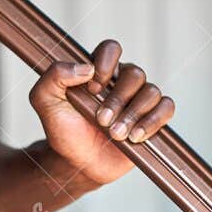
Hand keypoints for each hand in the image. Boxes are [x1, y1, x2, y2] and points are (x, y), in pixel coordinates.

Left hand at [28, 40, 174, 186]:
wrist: (76, 163)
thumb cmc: (62, 130)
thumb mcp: (45, 101)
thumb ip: (54, 76)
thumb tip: (85, 67)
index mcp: (98, 70)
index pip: (110, 49)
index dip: (105, 65)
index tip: (92, 89)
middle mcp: (121, 81)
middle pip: (134, 73)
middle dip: (118, 99)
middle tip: (101, 120)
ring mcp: (138, 100)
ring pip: (152, 91)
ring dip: (133, 114)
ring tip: (116, 134)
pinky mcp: (152, 119)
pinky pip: (167, 108)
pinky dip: (153, 121)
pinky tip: (135, 137)